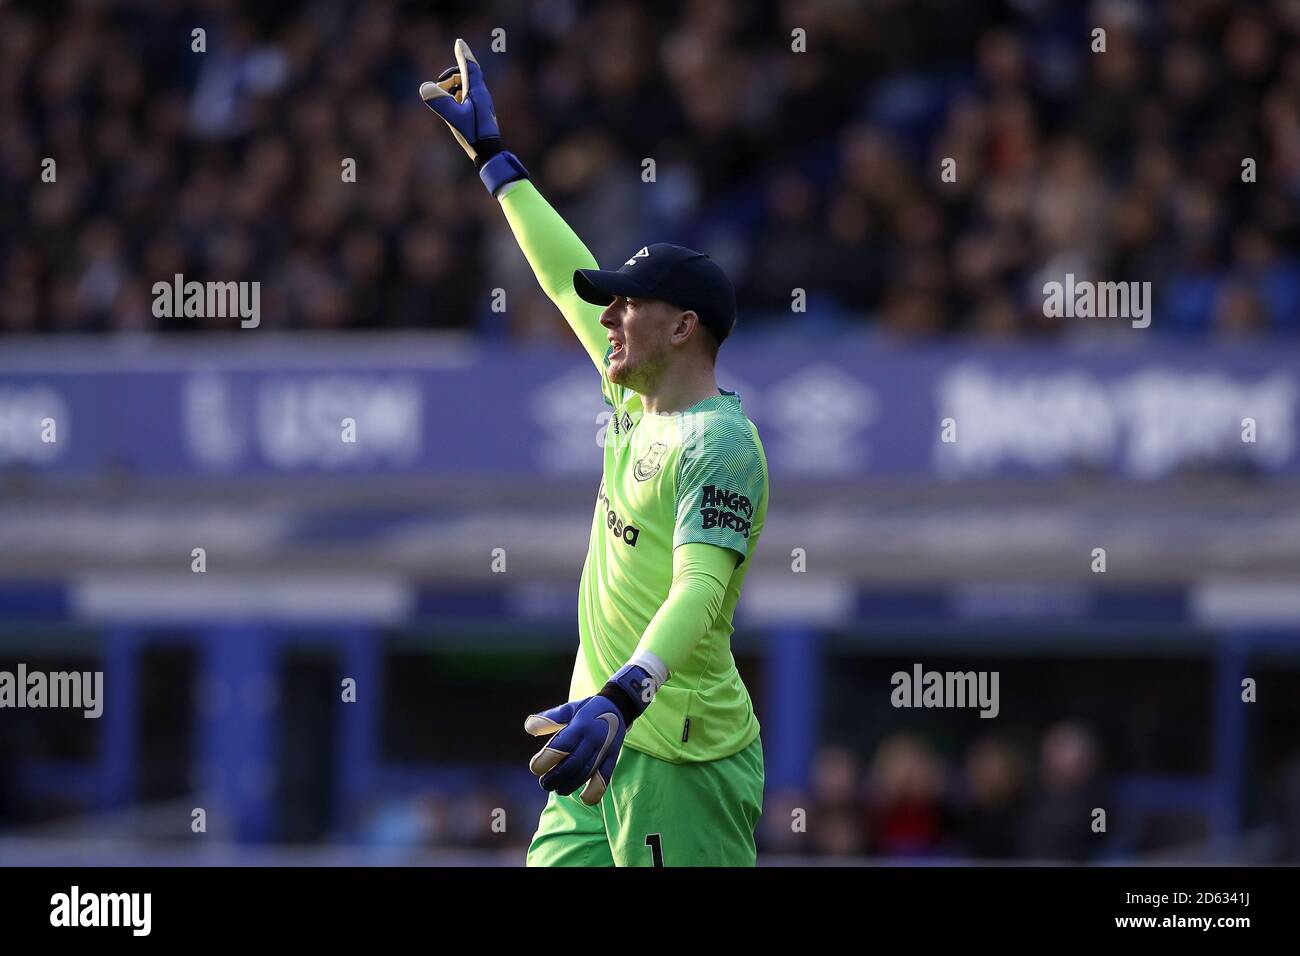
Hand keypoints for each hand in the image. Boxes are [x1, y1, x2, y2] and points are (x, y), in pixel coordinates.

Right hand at [419, 38, 500, 165]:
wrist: (488, 152)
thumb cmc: (473, 135)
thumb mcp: (453, 117)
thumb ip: (439, 101)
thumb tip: (425, 87)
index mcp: (477, 91)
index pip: (469, 66)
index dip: (463, 54)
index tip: (459, 42)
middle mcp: (481, 94)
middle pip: (464, 75)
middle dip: (450, 77)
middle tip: (438, 84)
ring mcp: (481, 102)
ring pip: (464, 86)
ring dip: (451, 89)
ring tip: (445, 102)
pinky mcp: (480, 111)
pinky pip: (466, 97)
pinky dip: (456, 98)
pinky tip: (453, 111)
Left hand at [525, 665, 653, 805]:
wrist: (618, 707)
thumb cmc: (587, 710)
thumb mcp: (569, 708)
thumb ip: (549, 718)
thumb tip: (528, 728)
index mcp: (579, 726)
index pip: (561, 746)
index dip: (545, 760)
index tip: (535, 767)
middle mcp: (592, 739)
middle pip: (572, 764)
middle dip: (555, 777)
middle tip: (544, 783)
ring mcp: (604, 750)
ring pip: (586, 773)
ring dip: (570, 785)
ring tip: (558, 789)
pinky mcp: (612, 758)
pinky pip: (605, 777)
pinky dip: (595, 791)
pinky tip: (584, 798)